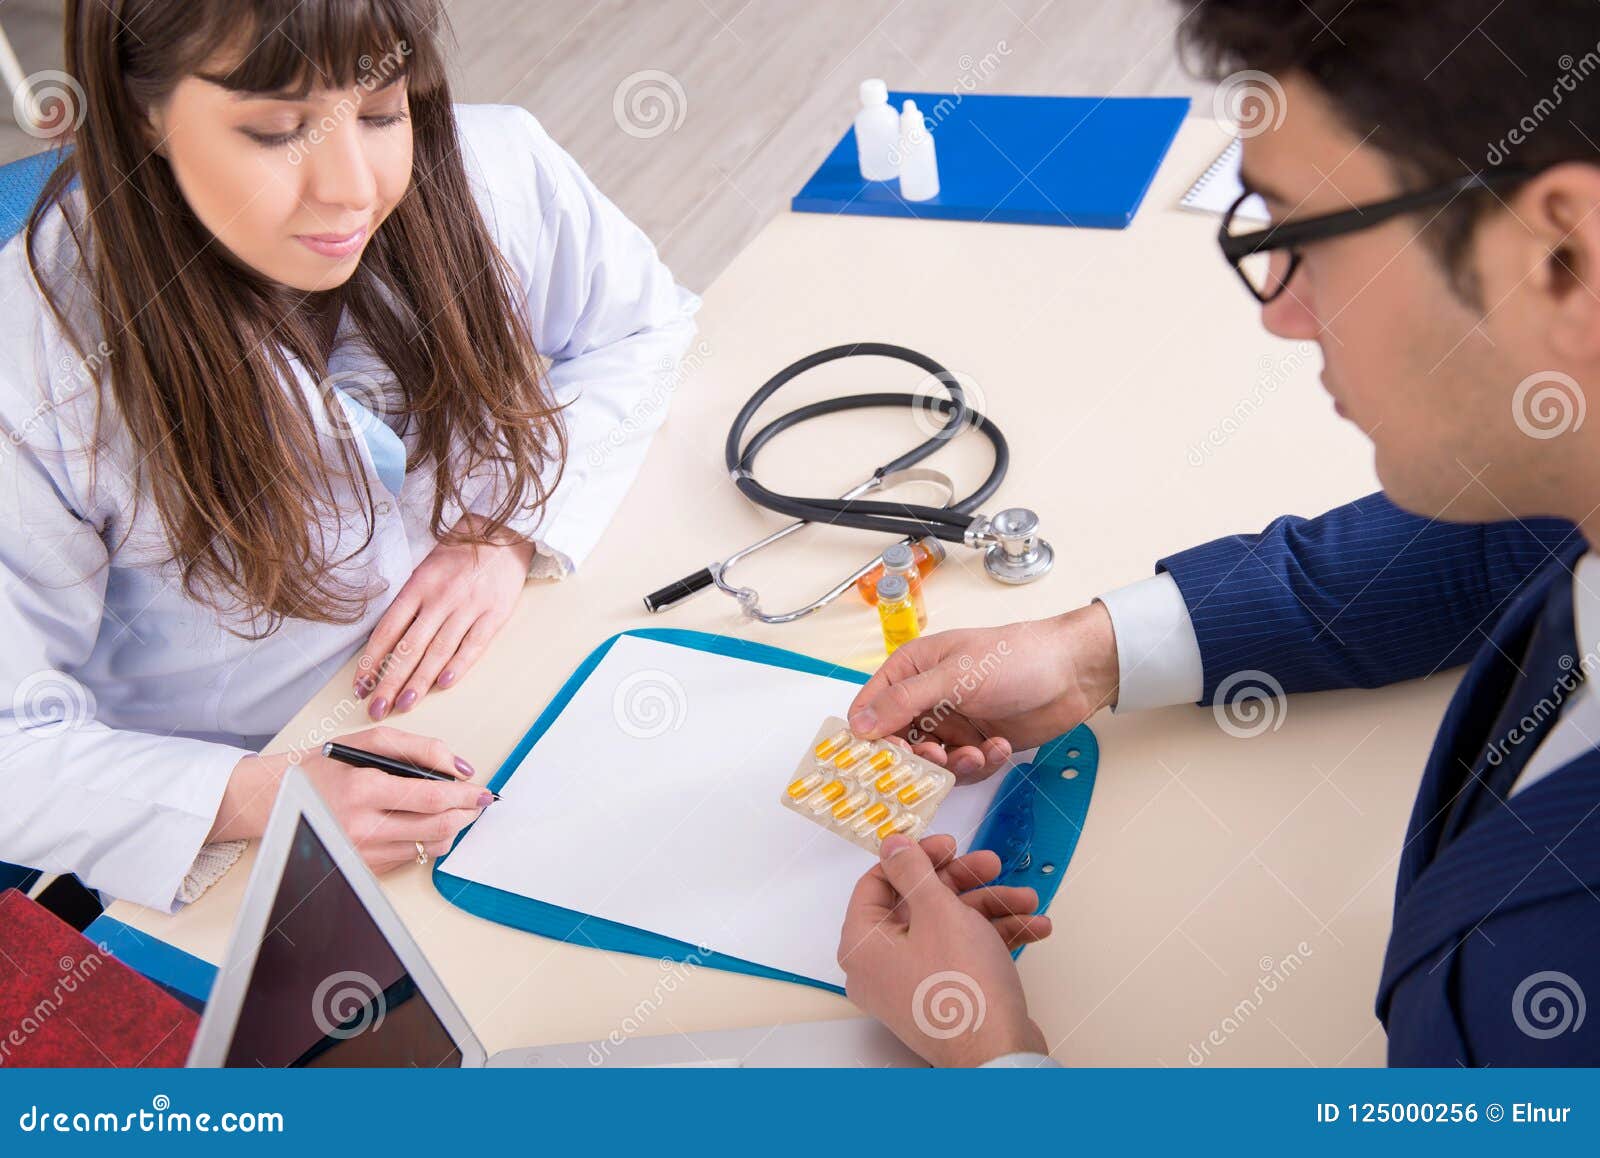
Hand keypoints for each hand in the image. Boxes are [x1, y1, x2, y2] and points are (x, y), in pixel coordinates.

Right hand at [210, 726, 491, 870]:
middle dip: (466, 814)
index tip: (484, 792)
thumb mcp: (370, 741)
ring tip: (454, 812)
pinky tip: (425, 826)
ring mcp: (361, 853)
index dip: (465, 796)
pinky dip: (426, 843)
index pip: (431, 797)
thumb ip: (419, 748)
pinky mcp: (362, 868)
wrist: (280, 799)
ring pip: (428, 848)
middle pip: (437, 828)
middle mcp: (361, 827)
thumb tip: (459, 767)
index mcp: (364, 789)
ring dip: (451, 830)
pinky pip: (410, 860)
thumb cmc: (327, 767)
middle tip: (477, 803)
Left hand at [355, 514, 534, 720]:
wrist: (503, 534)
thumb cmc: (460, 553)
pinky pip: (473, 645)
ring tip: (405, 703)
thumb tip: (386, 644)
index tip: (360, 686)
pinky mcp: (494, 614)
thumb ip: (409, 602)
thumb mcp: (425, 568)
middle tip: (376, 707)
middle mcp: (441, 598)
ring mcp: (469, 607)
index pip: (388, 630)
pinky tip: (443, 684)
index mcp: (418, 585)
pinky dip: (458, 666)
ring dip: (420, 681)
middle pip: (410, 647)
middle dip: (390, 681)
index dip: (372, 661)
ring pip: (439, 651)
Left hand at [838, 833, 1051, 1066]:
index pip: (877, 883)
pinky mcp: (942, 999)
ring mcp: (911, 984)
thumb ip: (913, 871)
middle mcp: (880, 966)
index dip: (916, 857)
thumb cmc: (962, 989)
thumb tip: (891, 845)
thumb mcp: (938, 911)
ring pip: (948, 928)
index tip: (948, 846)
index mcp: (863, 944)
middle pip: (919, 903)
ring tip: (1027, 901)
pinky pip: (961, 955)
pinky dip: (994, 938)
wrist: (999, 1056)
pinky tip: (1033, 928)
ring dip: (990, 909)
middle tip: (992, 866)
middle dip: (965, 883)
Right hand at [846, 602, 1118, 782]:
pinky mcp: (977, 743)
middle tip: (936, 759)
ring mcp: (953, 722)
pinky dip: (981, 764)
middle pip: (898, 743)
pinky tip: (999, 748)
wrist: (1073, 672)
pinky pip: (964, 769)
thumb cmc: (1016, 657)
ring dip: (953, 765)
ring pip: (931, 762)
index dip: (867, 736)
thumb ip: (905, 700)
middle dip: (916, 758)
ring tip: (976, 754)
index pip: (870, 708)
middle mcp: (926, 698)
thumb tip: (859, 724)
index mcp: (911, 670)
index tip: (871, 761)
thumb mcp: (954, 675)